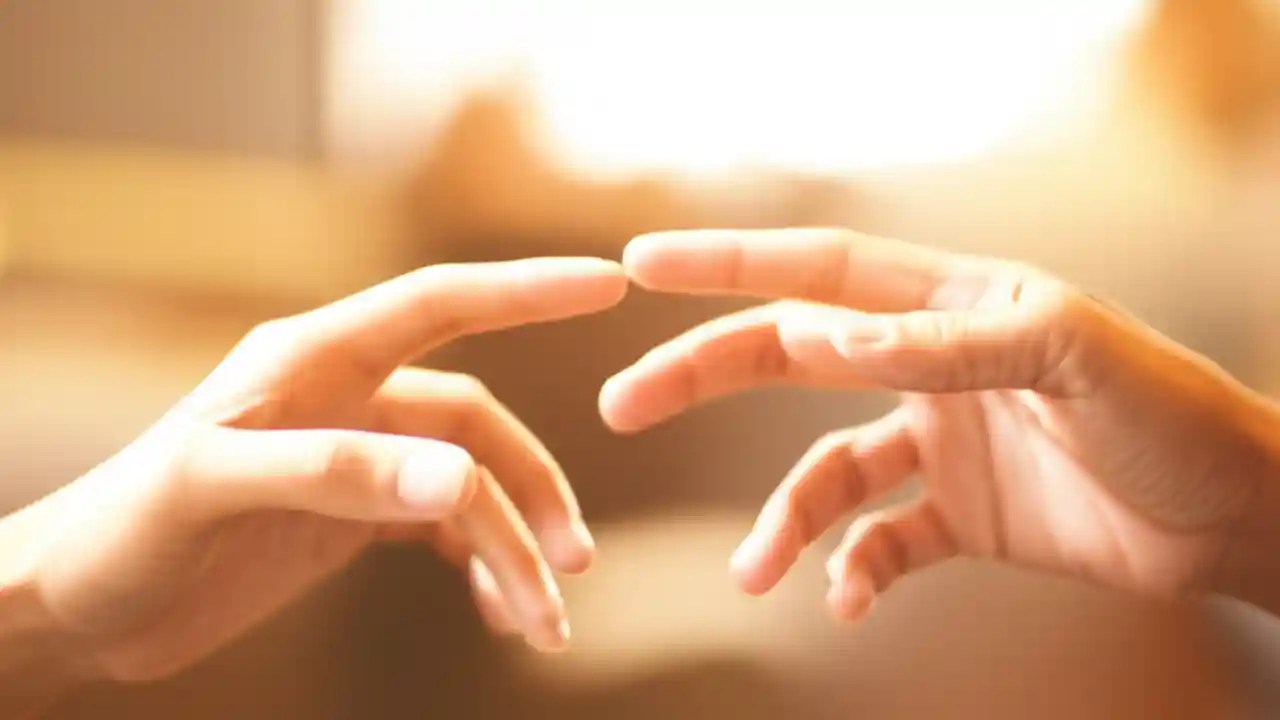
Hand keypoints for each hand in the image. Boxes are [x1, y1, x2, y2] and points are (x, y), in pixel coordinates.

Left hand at [1, 257, 625, 694]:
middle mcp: (347, 397)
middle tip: (572, 566)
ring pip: (469, 488)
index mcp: (312, 359)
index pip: (438, 303)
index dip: (525, 290)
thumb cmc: (123, 532)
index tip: (607, 284)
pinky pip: (444, 530)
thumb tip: (461, 479)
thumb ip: (335, 473)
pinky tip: (498, 611)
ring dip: (513, 549)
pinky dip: (481, 568)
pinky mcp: (355, 516)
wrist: (79, 607)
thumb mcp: (213, 491)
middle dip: (532, 492)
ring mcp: (357, 459)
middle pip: (476, 425)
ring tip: (541, 623)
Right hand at [600, 229, 1279, 619]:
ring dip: (782, 524)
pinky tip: (845, 603)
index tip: (642, 265)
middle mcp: (927, 365)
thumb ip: (947, 346)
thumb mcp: (1070, 357)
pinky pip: (879, 543)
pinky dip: (851, 574)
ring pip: (823, 473)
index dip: (727, 264)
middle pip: (786, 360)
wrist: (1236, 514)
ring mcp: (938, 441)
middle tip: (622, 406)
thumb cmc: (1171, 414)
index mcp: (949, 304)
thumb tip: (825, 336)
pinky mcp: (957, 514)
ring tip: (754, 574)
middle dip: (701, 376)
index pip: (818, 272)